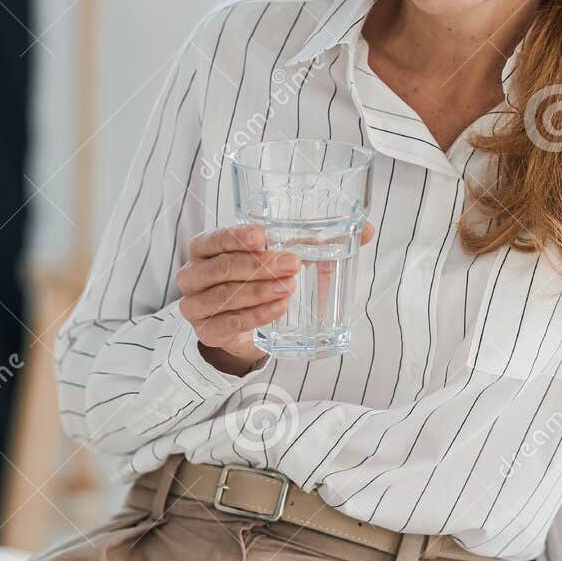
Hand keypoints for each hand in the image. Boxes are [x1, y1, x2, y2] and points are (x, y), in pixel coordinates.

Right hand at [176, 220, 374, 374]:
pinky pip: (229, 323)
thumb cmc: (257, 278)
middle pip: (222, 268)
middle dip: (260, 265)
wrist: (237, 322)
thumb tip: (367, 229)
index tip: (264, 236)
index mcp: (205, 247)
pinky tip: (278, 308)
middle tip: (293, 264)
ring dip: (260, 291)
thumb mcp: (280, 255)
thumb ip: (317, 239)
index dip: (238, 237)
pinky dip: (256, 315)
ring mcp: (196, 305)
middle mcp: (194, 274)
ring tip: (290, 287)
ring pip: (225, 296)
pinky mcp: (207, 332)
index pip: (215, 238)